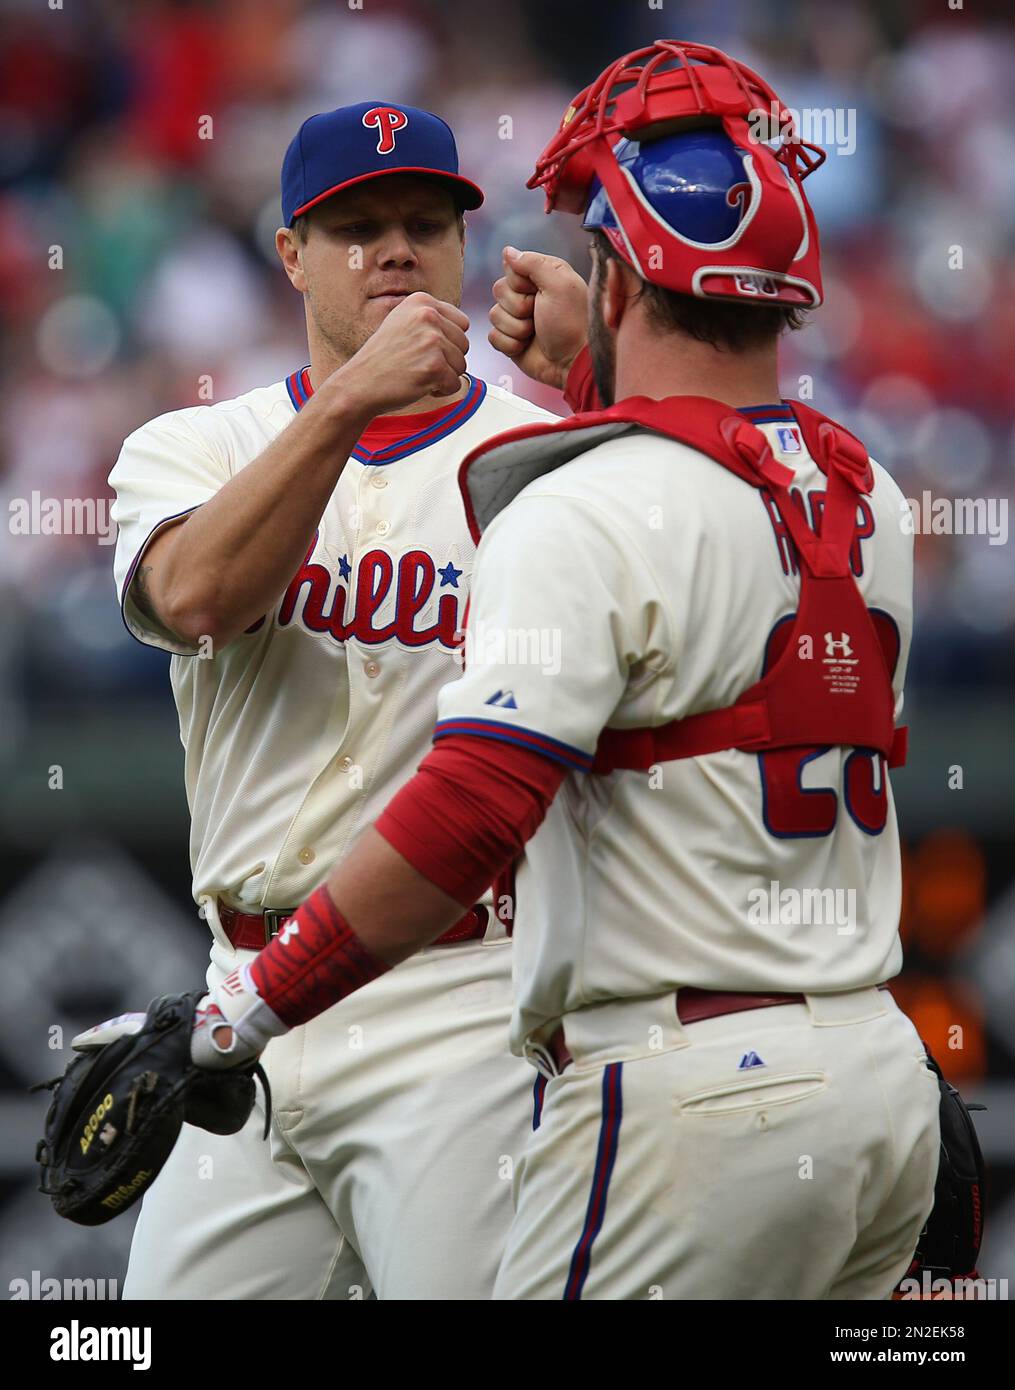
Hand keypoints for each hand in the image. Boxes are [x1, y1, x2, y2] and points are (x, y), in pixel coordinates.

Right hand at [328, 292, 469, 416]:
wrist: (359, 383)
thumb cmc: (383, 357)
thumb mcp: (403, 322)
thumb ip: (432, 318)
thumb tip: (466, 323)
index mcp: (422, 301)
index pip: (462, 323)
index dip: (448, 341)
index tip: (422, 348)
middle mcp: (428, 316)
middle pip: (464, 344)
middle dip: (447, 360)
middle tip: (417, 363)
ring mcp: (432, 341)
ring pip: (461, 365)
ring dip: (443, 376)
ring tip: (416, 372)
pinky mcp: (434, 367)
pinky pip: (455, 384)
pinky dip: (440, 390)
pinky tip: (418, 385)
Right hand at [488, 246, 587, 389]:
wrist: (573, 363)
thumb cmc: (572, 323)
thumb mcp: (559, 285)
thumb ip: (534, 263)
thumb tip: (507, 251)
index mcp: (543, 275)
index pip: (511, 267)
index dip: (520, 282)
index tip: (538, 292)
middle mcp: (529, 294)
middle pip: (499, 290)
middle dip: (518, 307)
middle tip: (537, 315)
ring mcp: (518, 318)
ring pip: (494, 314)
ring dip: (516, 327)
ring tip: (535, 333)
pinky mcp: (511, 340)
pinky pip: (493, 336)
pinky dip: (510, 344)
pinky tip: (526, 346)